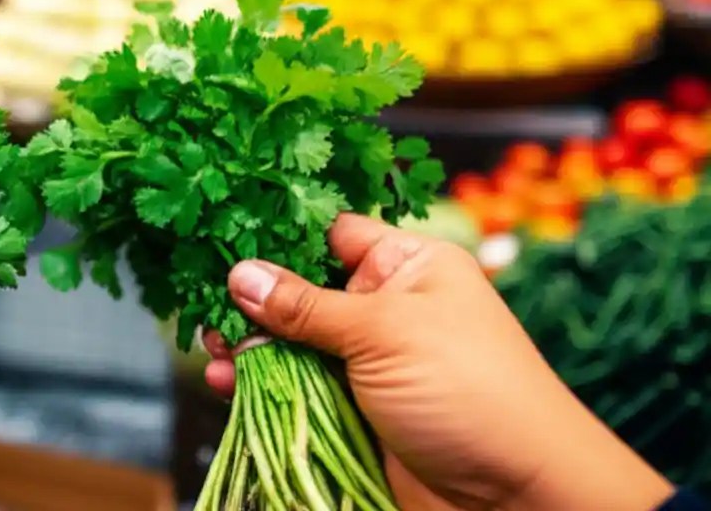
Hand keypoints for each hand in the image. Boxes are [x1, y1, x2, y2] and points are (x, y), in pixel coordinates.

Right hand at [203, 213, 671, 510]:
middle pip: (299, 288)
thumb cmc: (469, 389)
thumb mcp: (384, 332)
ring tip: (211, 347)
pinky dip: (258, 384)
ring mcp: (365, 361)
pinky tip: (227, 382)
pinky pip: (292, 387)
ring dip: (247, 344)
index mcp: (407, 266)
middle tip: (202, 303)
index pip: (330, 232)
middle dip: (250, 295)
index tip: (219, 232)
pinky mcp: (350, 408)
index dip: (277, 232)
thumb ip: (306, 306)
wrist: (515, 496)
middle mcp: (383, 306)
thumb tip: (241, 273)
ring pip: (288, 341)